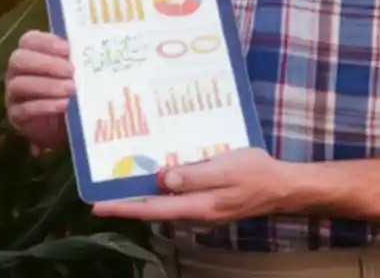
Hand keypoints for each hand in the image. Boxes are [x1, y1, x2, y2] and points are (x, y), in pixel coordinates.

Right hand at [4, 30, 74, 148]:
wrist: (67, 123)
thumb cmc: (71, 89)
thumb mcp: (76, 71)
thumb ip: (77, 57)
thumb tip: (91, 48)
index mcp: (30, 53)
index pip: (29, 40)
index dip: (47, 43)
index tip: (68, 49)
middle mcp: (16, 71)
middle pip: (19, 59)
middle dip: (46, 64)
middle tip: (71, 71)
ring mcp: (13, 94)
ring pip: (20, 84)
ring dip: (48, 86)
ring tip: (71, 89)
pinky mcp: (16, 116)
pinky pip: (24, 109)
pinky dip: (45, 106)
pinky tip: (64, 105)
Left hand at [92, 148, 291, 223]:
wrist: (282, 186)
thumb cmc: (256, 173)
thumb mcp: (225, 168)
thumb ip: (193, 175)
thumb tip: (161, 179)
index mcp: (197, 205)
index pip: (151, 209)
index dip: (123, 208)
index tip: (96, 206)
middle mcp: (194, 211)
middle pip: (152, 209)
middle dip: (125, 202)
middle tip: (99, 190)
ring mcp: (200, 207)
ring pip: (163, 203)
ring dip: (141, 194)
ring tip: (119, 179)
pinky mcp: (206, 200)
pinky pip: (177, 195)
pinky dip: (160, 188)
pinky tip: (154, 173)